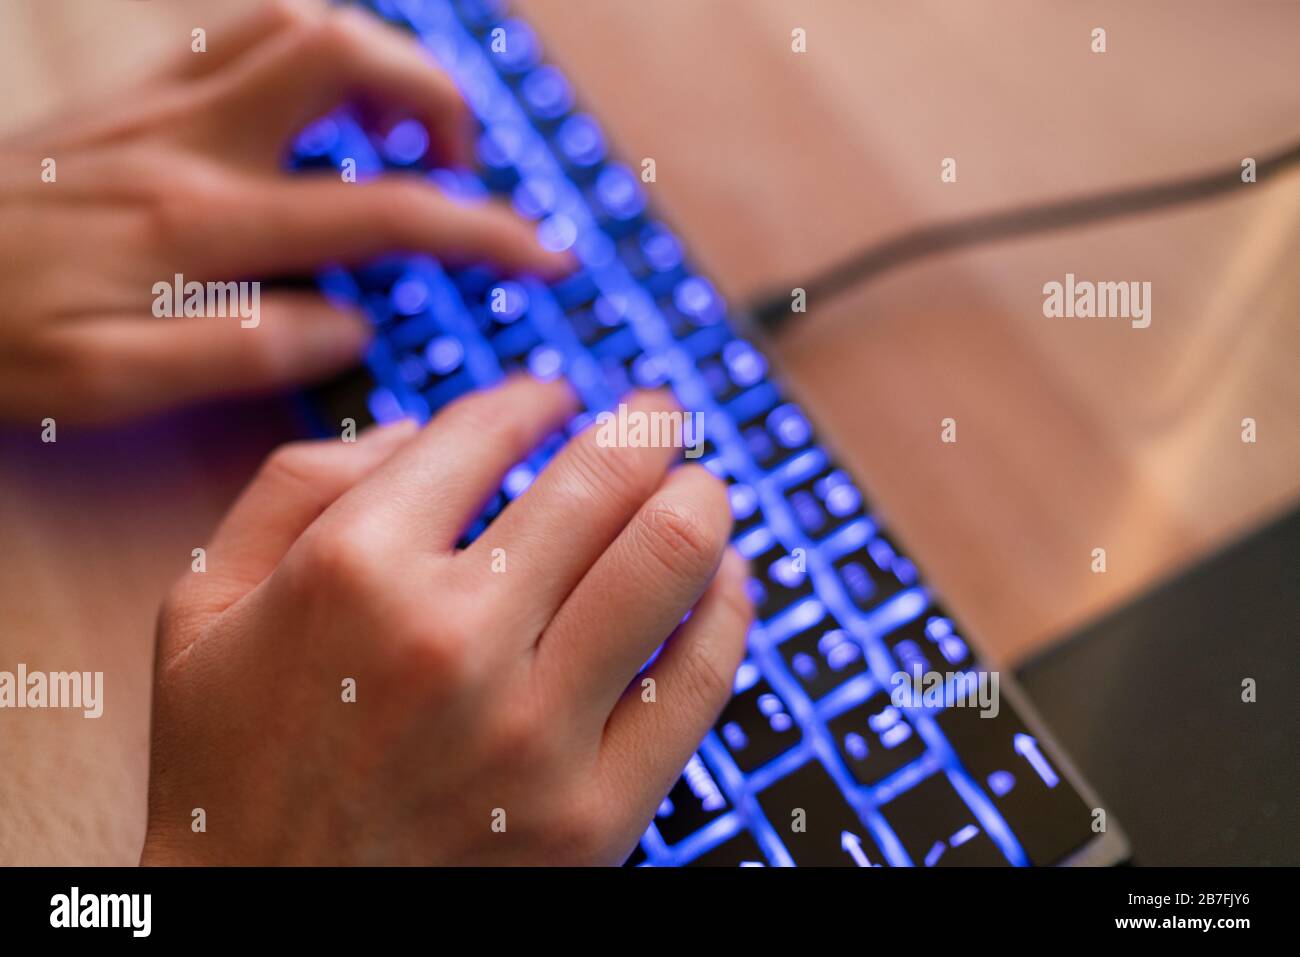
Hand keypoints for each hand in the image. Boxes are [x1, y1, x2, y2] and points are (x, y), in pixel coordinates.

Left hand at [0, 1, 569, 422]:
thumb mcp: (107, 385)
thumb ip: (240, 353)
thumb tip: (347, 330)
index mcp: (202, 226)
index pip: (380, 215)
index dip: (480, 233)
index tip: (544, 256)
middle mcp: (191, 141)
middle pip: (347, 58)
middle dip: (436, 102)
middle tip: (462, 168)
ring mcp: (158, 103)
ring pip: (295, 24)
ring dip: (377, 59)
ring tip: (404, 126)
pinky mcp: (130, 95)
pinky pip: (237, 35)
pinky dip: (304, 53)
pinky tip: (315, 108)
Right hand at [141, 377, 751, 864]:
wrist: (268, 923)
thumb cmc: (233, 766)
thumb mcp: (204, 603)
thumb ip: (298, 484)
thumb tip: (425, 430)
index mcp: (354, 571)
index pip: (484, 431)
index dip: (533, 397)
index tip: (552, 398)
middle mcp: (453, 637)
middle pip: (603, 478)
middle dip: (646, 426)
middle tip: (658, 416)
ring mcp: (533, 729)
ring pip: (672, 556)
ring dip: (701, 496)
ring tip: (699, 486)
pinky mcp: (595, 812)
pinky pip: (700, 679)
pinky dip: (728, 607)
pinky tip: (722, 579)